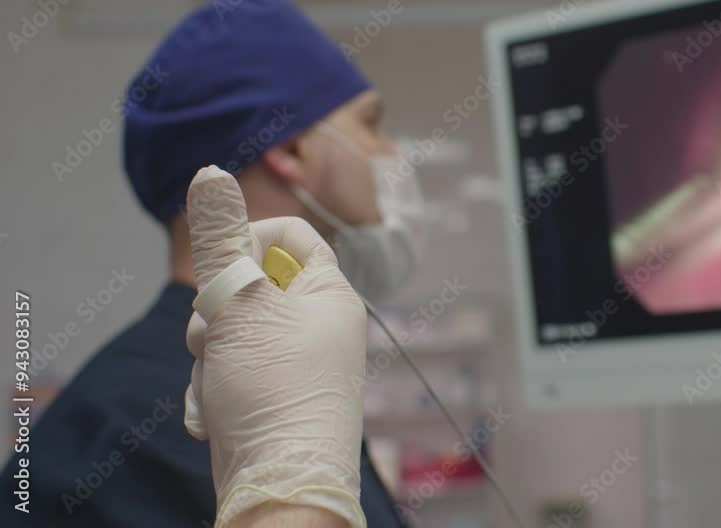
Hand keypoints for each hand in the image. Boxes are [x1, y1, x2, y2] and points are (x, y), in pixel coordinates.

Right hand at [183, 166, 367, 527]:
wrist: (280, 484)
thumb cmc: (270, 389)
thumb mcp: (239, 303)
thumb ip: (221, 238)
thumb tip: (211, 170)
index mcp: (328, 293)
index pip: (290, 235)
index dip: (248, 243)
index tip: (222, 271)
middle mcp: (318, 323)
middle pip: (249, 283)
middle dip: (215, 312)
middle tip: (212, 337)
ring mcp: (296, 360)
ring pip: (230, 330)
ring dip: (209, 356)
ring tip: (217, 381)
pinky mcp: (272, 393)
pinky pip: (231, 369)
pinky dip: (215, 388)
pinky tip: (215, 414)